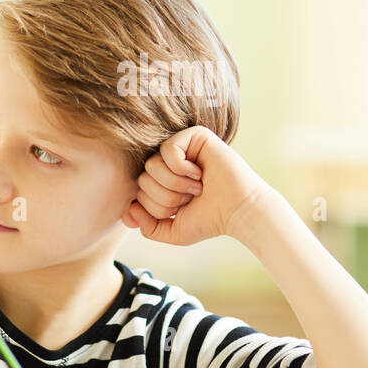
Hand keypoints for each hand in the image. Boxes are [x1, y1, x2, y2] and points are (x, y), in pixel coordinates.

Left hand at [120, 124, 270, 246]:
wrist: (238, 211)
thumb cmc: (209, 219)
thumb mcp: (172, 231)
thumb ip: (147, 226)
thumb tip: (130, 209)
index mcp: (163, 181)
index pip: (138, 191)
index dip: (155, 208)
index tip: (181, 210)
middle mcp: (170, 163)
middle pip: (143, 178)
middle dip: (166, 197)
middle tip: (191, 198)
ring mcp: (182, 148)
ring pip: (152, 165)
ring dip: (175, 184)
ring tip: (196, 187)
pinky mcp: (194, 136)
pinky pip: (168, 149)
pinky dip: (182, 168)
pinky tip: (199, 173)